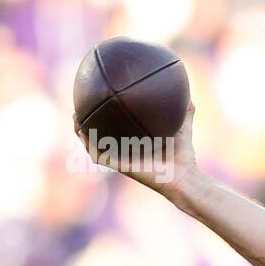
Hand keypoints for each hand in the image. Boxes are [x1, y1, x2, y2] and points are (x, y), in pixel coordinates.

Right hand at [73, 102, 198, 199]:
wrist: (183, 176)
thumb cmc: (183, 154)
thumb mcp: (183, 126)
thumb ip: (186, 109)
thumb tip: (189, 89)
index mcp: (135, 140)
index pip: (117, 126)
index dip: (107, 114)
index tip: (100, 97)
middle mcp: (124, 148)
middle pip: (100, 133)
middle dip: (89, 120)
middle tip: (81, 103)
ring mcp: (120, 157)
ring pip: (93, 143)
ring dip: (82, 130)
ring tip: (75, 115)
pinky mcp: (118, 165)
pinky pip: (98, 153)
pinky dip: (89, 142)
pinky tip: (83, 130)